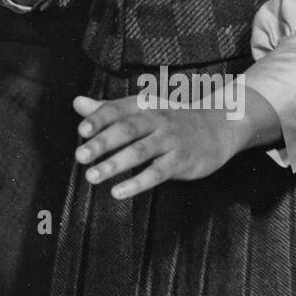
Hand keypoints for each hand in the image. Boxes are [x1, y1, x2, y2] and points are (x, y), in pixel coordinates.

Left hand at [73, 85, 281, 199]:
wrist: (219, 126)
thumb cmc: (171, 120)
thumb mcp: (141, 109)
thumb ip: (108, 109)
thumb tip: (77, 103)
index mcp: (143, 106)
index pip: (117, 110)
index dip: (99, 119)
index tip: (81, 131)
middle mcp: (156, 120)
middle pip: (126, 130)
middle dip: (102, 143)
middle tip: (80, 156)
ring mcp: (170, 141)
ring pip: (140, 152)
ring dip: (114, 164)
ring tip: (92, 176)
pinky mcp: (181, 161)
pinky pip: (157, 173)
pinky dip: (137, 183)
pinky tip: (118, 191)